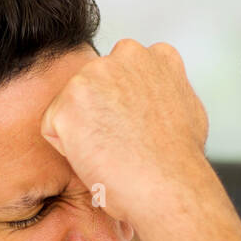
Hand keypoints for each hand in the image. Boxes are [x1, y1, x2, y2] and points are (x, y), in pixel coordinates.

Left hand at [40, 38, 209, 225]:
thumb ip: (165, 91)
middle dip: (100, 114)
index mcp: (154, 55)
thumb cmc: (179, 161)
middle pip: (93, 87)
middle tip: (123, 144)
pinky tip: (96, 158)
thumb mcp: (187, 109)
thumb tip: (155, 97)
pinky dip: (67, 149)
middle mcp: (124, 55)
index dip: (124, 109)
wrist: (169, 186)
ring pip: (72, 106)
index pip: (120, 76)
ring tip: (113, 151)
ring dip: (84, 131)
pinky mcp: (68, 102)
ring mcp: (94, 75)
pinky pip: (53, 128)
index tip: (136, 129)